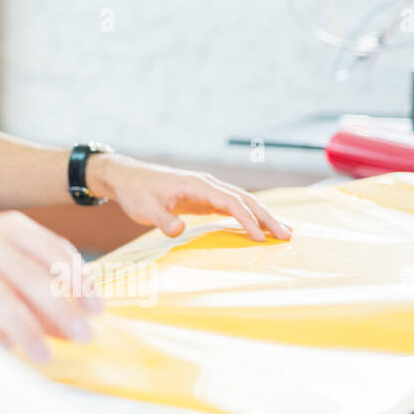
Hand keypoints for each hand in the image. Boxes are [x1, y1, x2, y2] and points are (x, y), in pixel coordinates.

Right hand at [0, 212, 102, 362]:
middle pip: (29, 274)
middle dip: (60, 307)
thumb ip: (33, 274)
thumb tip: (72, 318)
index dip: (78, 279)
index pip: (51, 249)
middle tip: (83, 335)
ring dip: (26, 328)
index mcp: (5, 224)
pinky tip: (4, 349)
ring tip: (46, 354)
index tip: (97, 308)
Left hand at [87, 153, 292, 241]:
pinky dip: (248, 216)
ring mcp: (207, 190)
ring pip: (241, 201)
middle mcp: (207, 184)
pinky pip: (231, 206)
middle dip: (266, 216)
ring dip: (262, 216)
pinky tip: (259, 228)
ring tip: (283, 232)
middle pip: (244, 199)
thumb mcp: (144, 208)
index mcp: (197, 184)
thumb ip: (162, 219)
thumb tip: (178, 230)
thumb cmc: (135, 191)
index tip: (260, 237)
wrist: (125, 176)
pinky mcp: (203, 198)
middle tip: (287, 236)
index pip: (230, 201)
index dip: (247, 219)